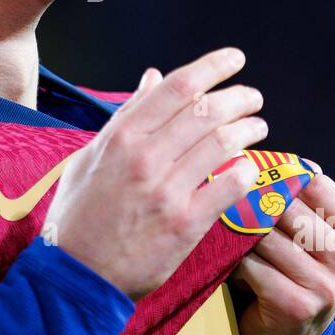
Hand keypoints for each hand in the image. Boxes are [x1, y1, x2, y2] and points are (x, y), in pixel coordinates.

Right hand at [45, 48, 268, 300]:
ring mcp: (167, 191)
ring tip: (258, 127)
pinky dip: (245, 171)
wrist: (77, 276)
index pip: (177, 87)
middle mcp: (145, 158)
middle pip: (207, 110)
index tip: (234, 59)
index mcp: (121, 137)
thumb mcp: (89, 157)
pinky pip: (229, 187)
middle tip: (252, 98)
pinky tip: (248, 167)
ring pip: (223, 143)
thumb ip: (125, 116)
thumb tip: (153, 77)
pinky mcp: (185, 224)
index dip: (212, 66)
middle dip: (239, 97)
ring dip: (249, 129)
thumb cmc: (78, 215)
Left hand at [230, 160, 334, 334]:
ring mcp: (327, 284)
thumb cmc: (289, 271)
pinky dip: (234, 262)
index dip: (278, 173)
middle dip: (251, 203)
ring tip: (223, 232)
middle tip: (222, 196)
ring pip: (265, 236)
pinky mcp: (298, 305)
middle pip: (287, 208)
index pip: (314, 182)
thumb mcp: (304, 234)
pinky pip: (251, 266)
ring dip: (239, 234)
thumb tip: (259, 157)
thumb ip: (293, 199)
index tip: (249, 170)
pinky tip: (229, 264)